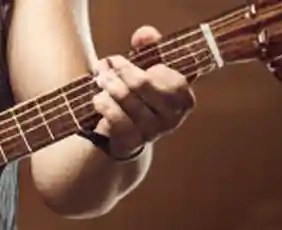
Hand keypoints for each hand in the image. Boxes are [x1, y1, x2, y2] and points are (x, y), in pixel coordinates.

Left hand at [91, 26, 197, 159]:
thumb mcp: (150, 70)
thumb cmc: (142, 96)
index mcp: (184, 99)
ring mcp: (153, 132)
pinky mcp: (133, 142)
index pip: (167, 75)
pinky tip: (97, 98)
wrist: (128, 135)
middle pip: (142, 84)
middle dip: (120, 71)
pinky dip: (104, 104)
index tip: (121, 61)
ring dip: (109, 85)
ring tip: (99, 78)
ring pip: (127, 100)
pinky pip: (116, 119)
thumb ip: (150, 47)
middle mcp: (173, 118)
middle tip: (104, 65)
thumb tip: (144, 34)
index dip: (143, 66)